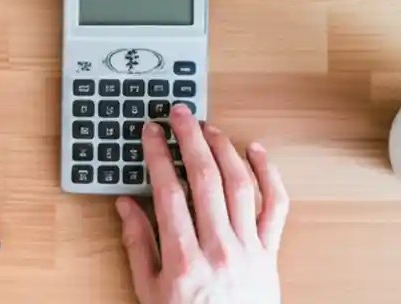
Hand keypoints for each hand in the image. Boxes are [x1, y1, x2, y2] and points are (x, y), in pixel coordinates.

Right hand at [116, 104, 289, 303]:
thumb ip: (138, 245)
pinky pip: (275, 206)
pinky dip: (269, 175)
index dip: (158, 156)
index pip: (169, 192)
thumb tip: (126, 206)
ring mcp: (249, 249)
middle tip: (179, 114)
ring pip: (240, 184)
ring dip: (223, 148)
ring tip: (208, 128)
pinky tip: (256, 152)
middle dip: (189, 139)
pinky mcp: (270, 252)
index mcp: (185, 260)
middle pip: (206, 179)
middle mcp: (220, 249)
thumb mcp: (149, 292)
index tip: (151, 133)